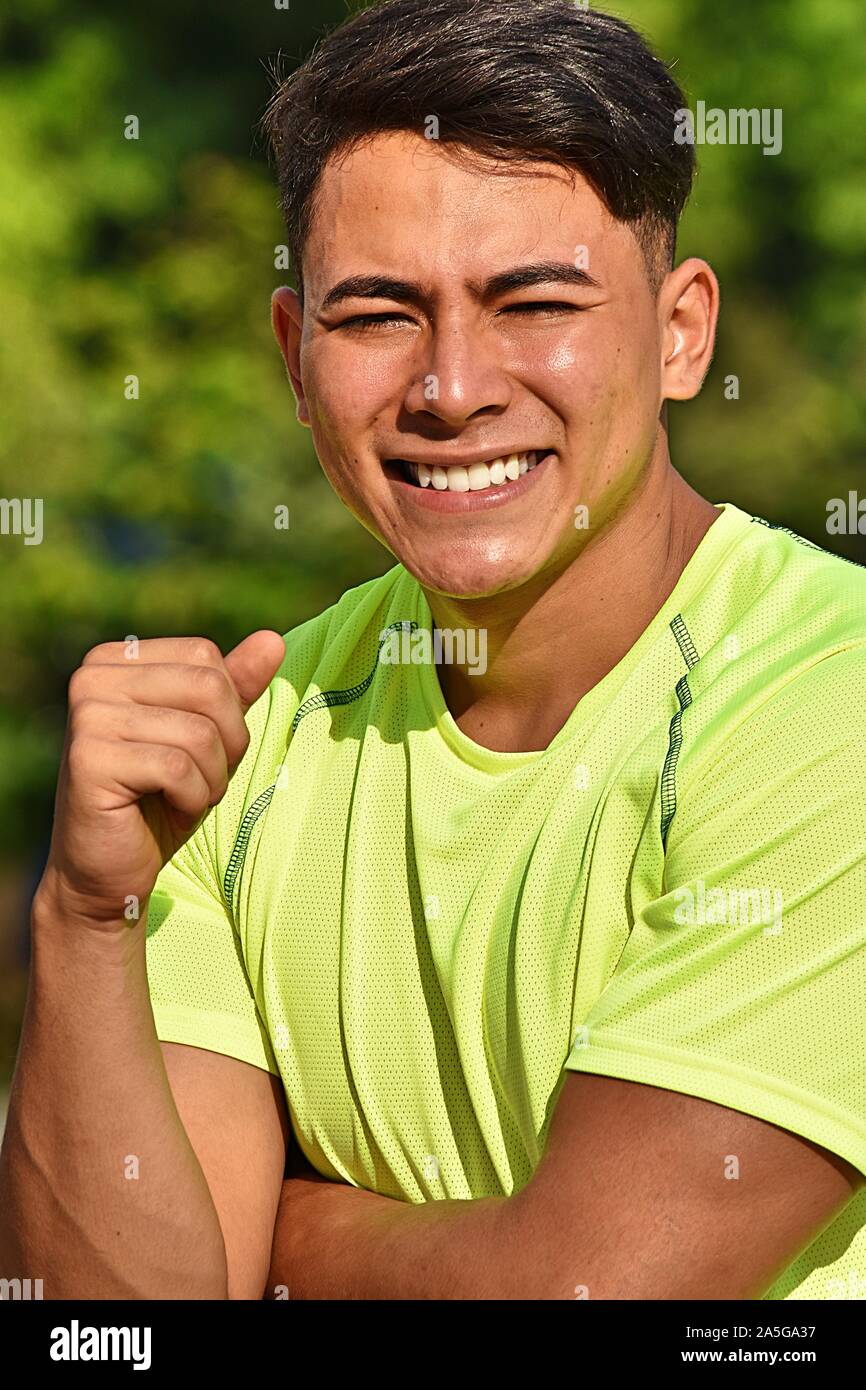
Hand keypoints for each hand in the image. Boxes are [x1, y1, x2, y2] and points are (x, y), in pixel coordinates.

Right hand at [35, 631, 285, 930]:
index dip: (228, 711)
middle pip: (208, 687)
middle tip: (200, 779)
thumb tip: (272, 640)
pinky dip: (192, 799)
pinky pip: (177, 768)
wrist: (109, 871)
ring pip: (198, 732)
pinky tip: (167, 810)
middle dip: (226, 744)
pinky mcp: (89, 759)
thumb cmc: (159, 800)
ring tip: (182, 797)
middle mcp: (93, 677)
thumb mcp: (206, 738)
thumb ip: (234, 687)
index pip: (207, 659)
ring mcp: (87, 715)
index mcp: (116, 659)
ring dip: (210, 778)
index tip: (202, 750)